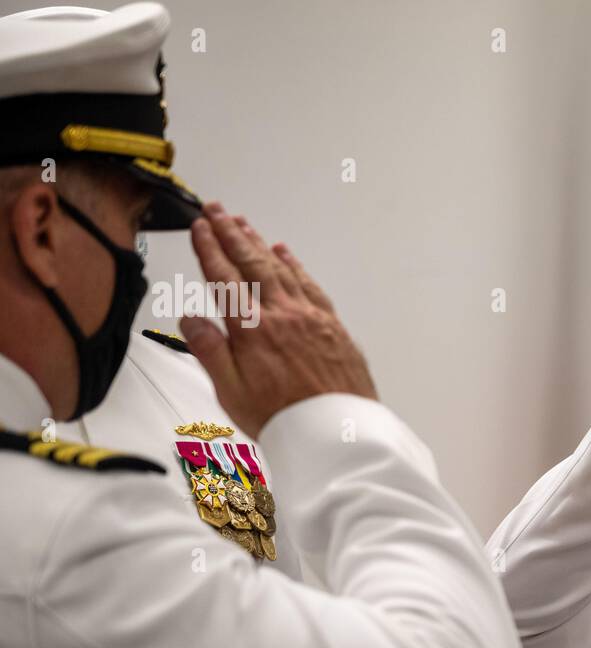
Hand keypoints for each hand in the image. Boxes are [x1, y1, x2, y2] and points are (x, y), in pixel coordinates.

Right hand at [180, 202, 376, 437]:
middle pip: (252, 263)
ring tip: (242, 223)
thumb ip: (209, 350)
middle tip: (216, 210)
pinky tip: (284, 254)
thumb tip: (190, 318)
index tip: (199, 227)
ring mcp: (310, 317)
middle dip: (231, 233)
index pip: (224, 278)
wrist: (337, 431)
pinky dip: (294, 265)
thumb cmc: (285, 418)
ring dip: (259, 243)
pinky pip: (309, 284)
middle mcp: (282, 315)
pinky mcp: (331, 326)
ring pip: (280, 269)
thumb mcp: (231, 391)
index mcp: (252, 329)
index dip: (209, 249)